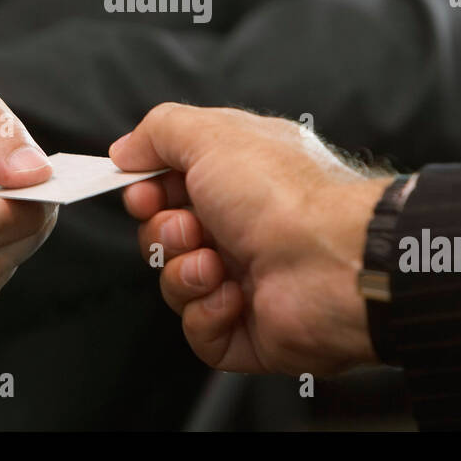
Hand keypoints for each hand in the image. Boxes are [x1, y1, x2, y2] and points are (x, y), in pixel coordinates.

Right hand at [110, 104, 390, 374]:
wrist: (335, 262)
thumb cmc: (286, 196)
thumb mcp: (212, 135)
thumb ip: (160, 131)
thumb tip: (125, 149)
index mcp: (237, 177)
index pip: (169, 184)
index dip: (145, 189)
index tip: (141, 191)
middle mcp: (241, 226)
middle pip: (164, 236)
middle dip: (163, 232)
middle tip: (189, 227)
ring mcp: (245, 279)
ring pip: (175, 283)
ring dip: (184, 272)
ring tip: (215, 264)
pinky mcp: (247, 329)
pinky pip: (197, 329)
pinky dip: (207, 312)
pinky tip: (234, 296)